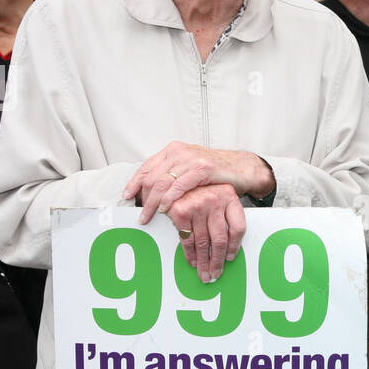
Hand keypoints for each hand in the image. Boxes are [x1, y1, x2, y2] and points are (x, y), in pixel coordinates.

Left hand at [122, 142, 273, 223]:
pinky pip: (179, 186)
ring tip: (149, 217)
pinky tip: (166, 209)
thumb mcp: (189, 170)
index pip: (146, 167)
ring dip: (153, 203)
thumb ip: (172, 175)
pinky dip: (169, 199)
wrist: (241, 168)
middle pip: (151, 177)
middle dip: (143, 198)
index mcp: (173, 151)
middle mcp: (179, 152)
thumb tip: (152, 192)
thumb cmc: (216, 173)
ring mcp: (191, 159)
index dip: (134, 183)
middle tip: (141, 215)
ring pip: (162, 182)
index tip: (127, 197)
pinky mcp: (202, 168)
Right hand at [170, 184, 246, 282]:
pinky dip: (190, 254)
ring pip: (204, 243)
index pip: (238, 228)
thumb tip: (230, 248)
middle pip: (220, 239)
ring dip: (204, 262)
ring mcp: (198, 205)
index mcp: (229, 196)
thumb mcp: (219, 196)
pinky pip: (187, 240)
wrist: (174, 176)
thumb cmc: (200, 190)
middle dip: (218, 261)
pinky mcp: (181, 211)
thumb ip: (226, 215)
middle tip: (215, 273)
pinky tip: (193, 261)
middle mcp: (215, 199)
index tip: (230, 258)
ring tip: (204, 274)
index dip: (235, 247)